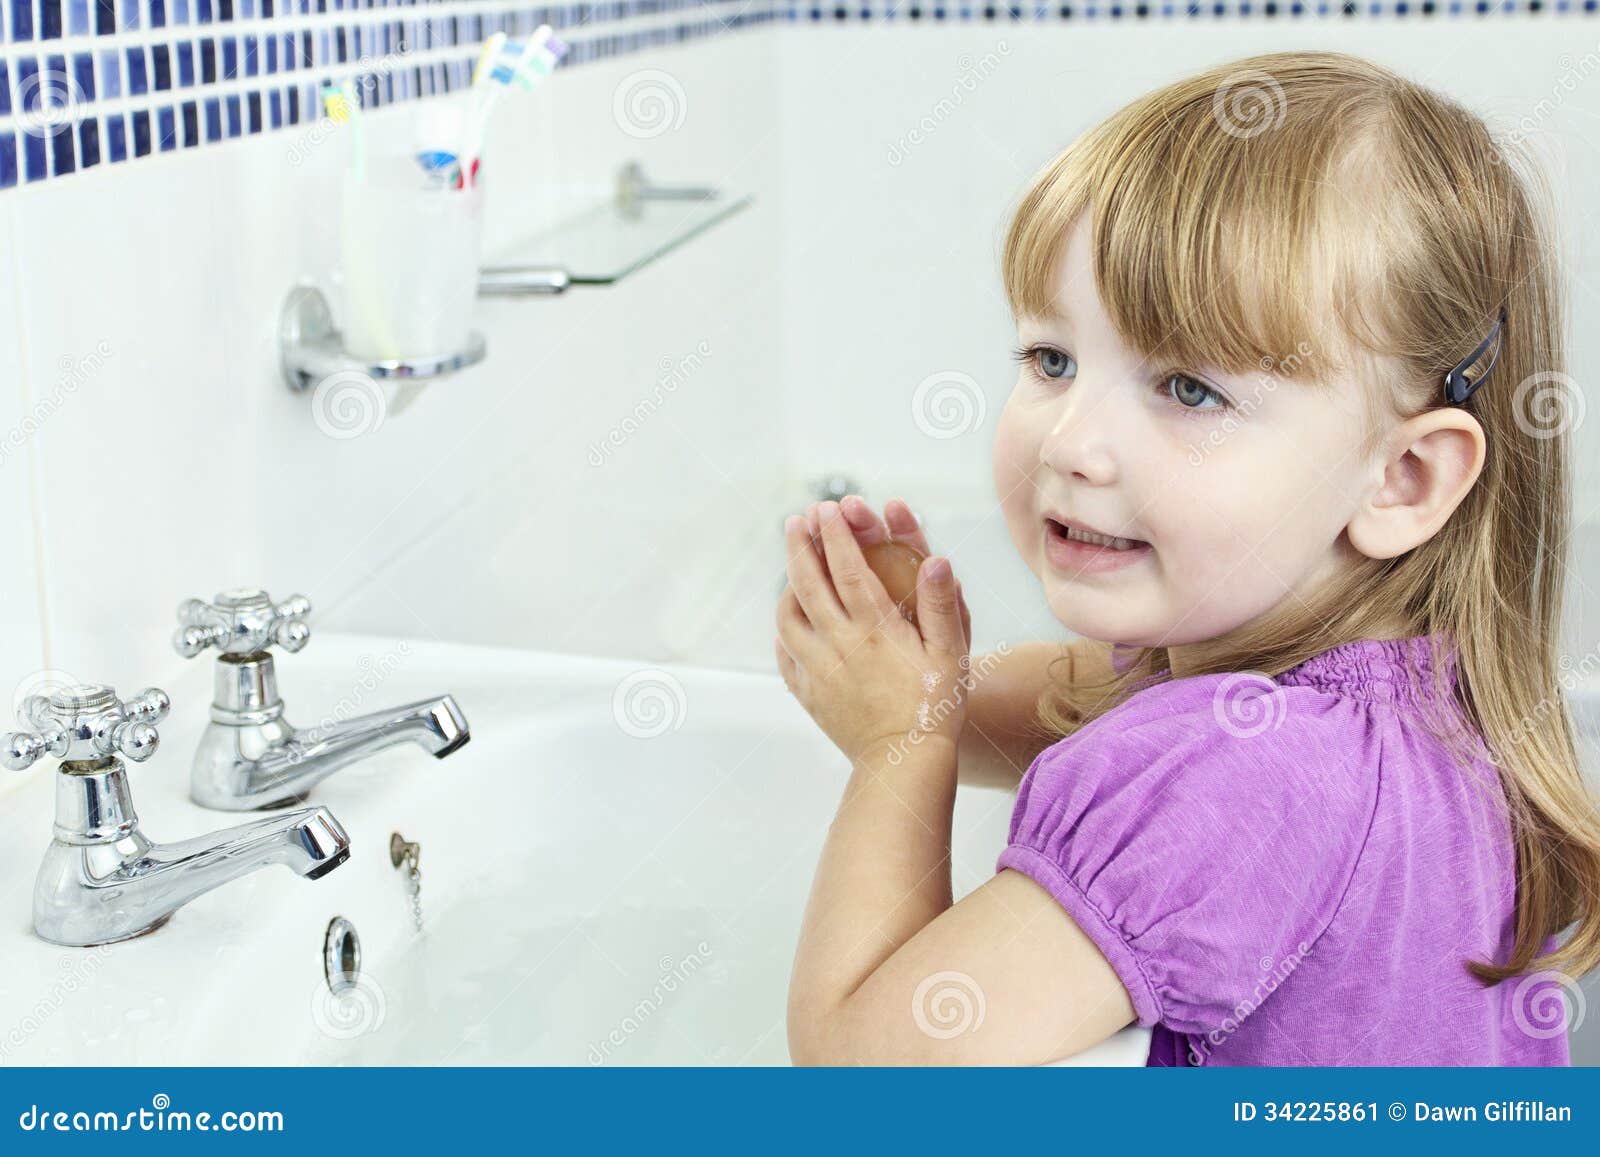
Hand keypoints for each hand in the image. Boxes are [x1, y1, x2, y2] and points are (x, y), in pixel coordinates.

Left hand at [775, 500, 970, 763]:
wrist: (903, 764)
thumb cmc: (935, 707)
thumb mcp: (951, 655)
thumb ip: (942, 605)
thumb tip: (937, 560)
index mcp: (874, 628)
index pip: (847, 568)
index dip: (835, 534)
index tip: (826, 508)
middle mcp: (839, 643)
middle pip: (808, 583)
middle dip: (800, 545)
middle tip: (795, 521)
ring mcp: (818, 668)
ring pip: (789, 615)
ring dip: (788, 584)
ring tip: (792, 566)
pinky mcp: (808, 693)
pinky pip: (785, 653)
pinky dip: (784, 630)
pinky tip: (791, 620)